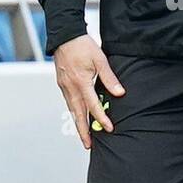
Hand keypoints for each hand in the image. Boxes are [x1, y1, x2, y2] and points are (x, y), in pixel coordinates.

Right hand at [53, 34, 125, 150]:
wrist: (64, 36)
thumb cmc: (83, 45)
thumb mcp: (100, 59)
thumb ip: (110, 78)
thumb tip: (120, 93)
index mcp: (81, 82)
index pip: (93, 105)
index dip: (101, 118)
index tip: (109, 128)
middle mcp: (70, 87)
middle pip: (77, 114)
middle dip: (83, 131)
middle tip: (88, 146)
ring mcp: (64, 87)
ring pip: (71, 110)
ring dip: (77, 125)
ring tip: (83, 137)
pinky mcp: (62, 85)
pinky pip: (68, 103)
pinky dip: (73, 113)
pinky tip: (78, 118)